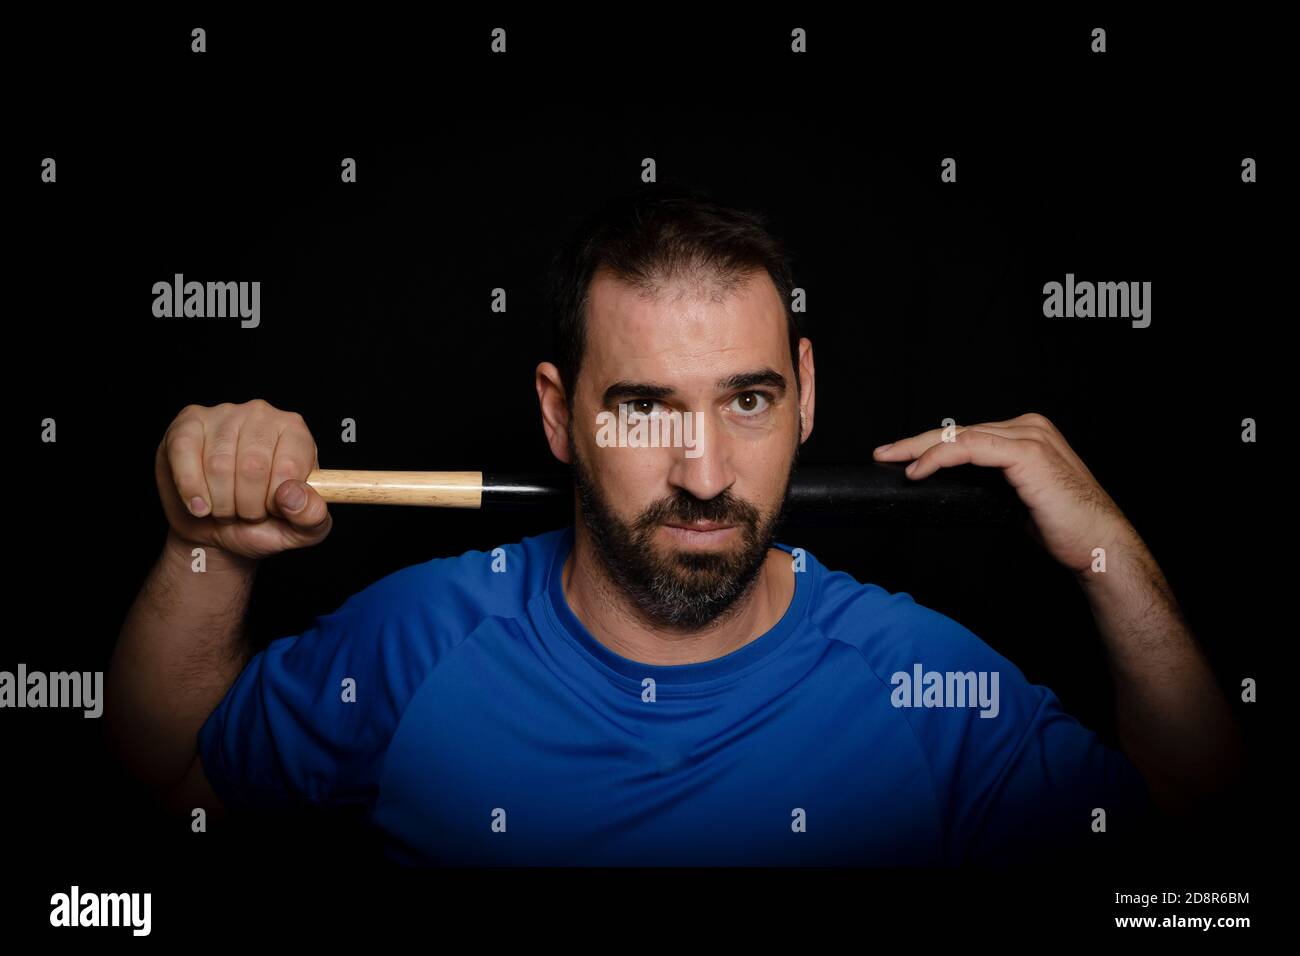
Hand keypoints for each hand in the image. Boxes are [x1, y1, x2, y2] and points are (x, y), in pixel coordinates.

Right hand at [155, 399, 331, 559]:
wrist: (217, 531)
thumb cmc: (264, 522)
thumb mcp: (299, 529)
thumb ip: (311, 516)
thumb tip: (293, 495)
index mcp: (295, 432)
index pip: (289, 467)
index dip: (276, 500)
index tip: (272, 511)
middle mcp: (262, 414)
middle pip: (253, 466)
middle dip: (248, 506)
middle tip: (247, 514)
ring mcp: (224, 414)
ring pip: (218, 464)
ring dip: (220, 502)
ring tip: (226, 509)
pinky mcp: (188, 424)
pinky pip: (184, 452)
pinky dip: (191, 488)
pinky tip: (200, 505)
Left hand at [873, 413, 1139, 574]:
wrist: (1097, 545)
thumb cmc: (1061, 527)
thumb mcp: (1014, 499)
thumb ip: (989, 483)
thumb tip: (951, 486)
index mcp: (1026, 434)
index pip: (967, 434)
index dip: (929, 444)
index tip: (899, 457)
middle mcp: (1028, 427)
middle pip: (959, 430)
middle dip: (916, 442)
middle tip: (882, 454)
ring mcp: (1028, 436)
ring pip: (960, 436)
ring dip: (920, 448)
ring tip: (892, 461)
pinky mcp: (1026, 453)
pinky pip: (970, 448)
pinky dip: (940, 457)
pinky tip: (918, 471)